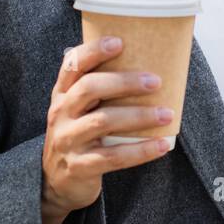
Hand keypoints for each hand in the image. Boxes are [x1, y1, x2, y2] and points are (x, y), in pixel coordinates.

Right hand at [40, 36, 172, 223]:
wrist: (57, 181)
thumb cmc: (80, 132)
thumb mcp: (80, 108)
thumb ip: (102, 87)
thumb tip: (150, 58)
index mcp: (63, 92)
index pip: (72, 65)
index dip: (93, 51)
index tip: (119, 42)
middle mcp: (61, 113)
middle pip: (89, 88)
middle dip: (124, 82)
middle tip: (156, 81)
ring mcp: (68, 140)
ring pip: (103, 121)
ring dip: (139, 116)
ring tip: (166, 114)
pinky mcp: (79, 166)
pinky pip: (113, 157)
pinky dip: (140, 151)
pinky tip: (162, 144)